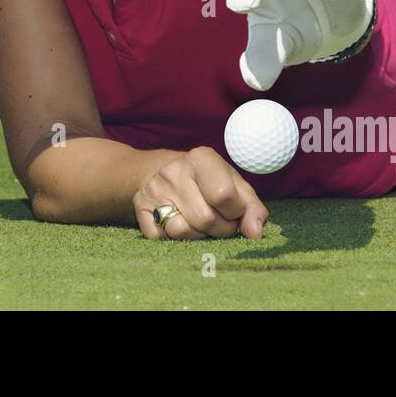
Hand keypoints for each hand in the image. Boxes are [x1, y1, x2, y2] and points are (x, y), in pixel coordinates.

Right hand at [133, 147, 268, 240]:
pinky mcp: (140, 209)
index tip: (234, 209)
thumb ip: (252, 209)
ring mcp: (153, 190)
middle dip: (220, 228)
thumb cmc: (209, 182)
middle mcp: (173, 170)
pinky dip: (178, 239)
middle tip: (220, 220)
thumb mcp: (236, 186)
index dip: (235, 211)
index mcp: (201, 157)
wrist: (165, 173)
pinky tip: (181, 222)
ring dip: (200, 236)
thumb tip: (255, 233)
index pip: (223, 195)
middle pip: (206, 219)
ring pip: (183, 232)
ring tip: (201, 221)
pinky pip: (165, 239)